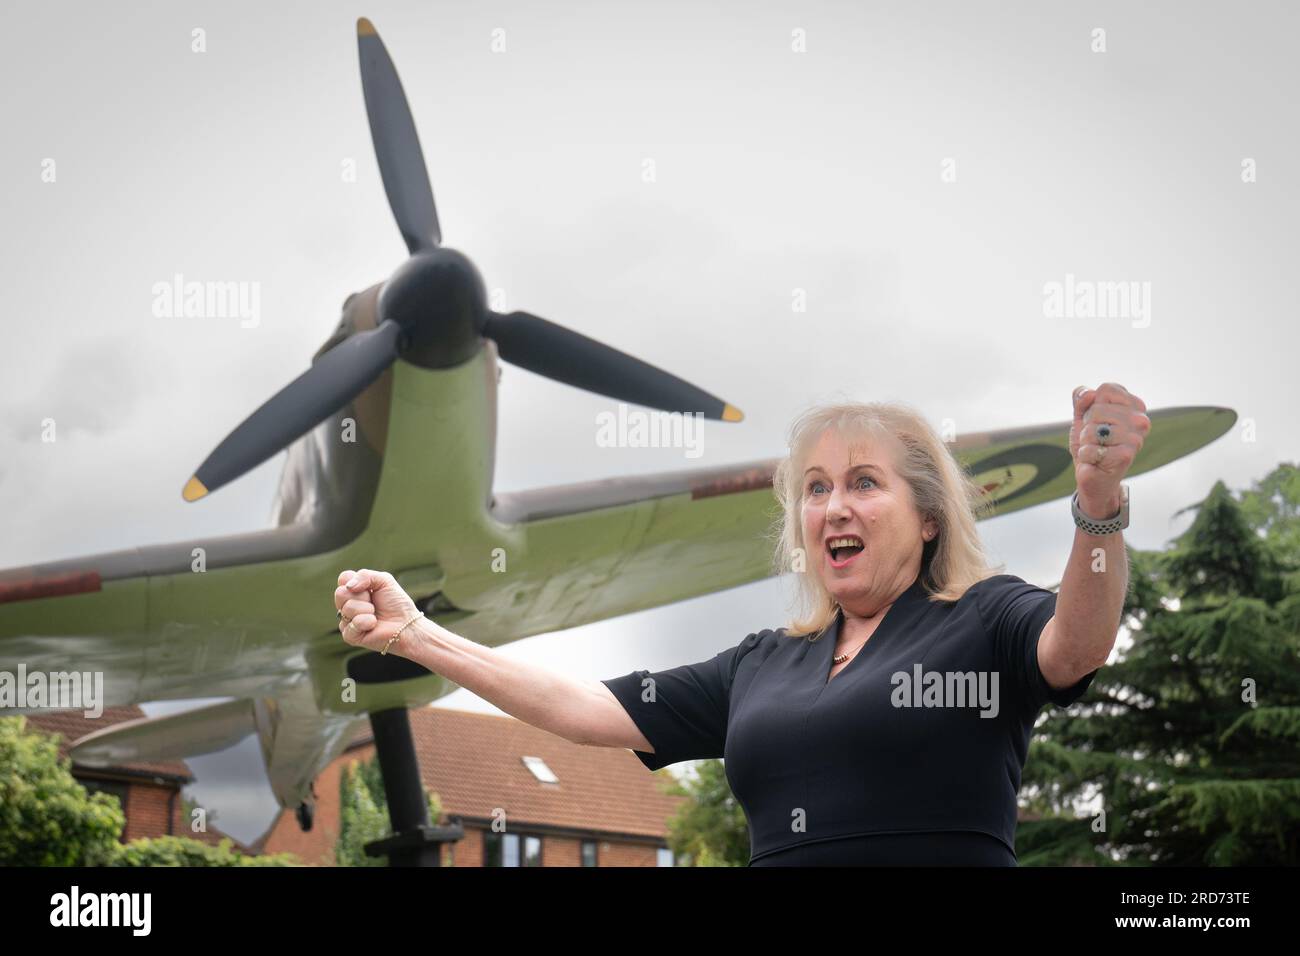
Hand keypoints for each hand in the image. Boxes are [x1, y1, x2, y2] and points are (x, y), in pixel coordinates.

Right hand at [333, 568, 421, 656]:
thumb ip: (364, 575)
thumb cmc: (396, 603)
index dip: (355, 581)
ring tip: (376, 614)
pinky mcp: (350, 635)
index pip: (343, 579)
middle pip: (340, 593)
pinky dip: (365, 622)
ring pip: (346, 608)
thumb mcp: (384, 580)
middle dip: (362, 596)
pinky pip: (349, 625)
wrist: (406, 624)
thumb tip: (348, 586)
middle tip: (374, 602)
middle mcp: (348, 604)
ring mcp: (348, 620)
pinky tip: (373, 624)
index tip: (370, 587)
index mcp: (355, 590)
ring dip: (366, 609)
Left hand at [1069, 382, 1149, 515]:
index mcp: (1134, 406)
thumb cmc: (1092, 443)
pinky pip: (1090, 448)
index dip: (1092, 405)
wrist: (1094, 475)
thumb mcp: (1082, 417)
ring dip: (1086, 442)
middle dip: (1087, 426)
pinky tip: (1097, 461)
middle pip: (1097, 409)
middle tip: (1097, 439)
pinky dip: (1086, 456)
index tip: (1098, 420)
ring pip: (1092, 429)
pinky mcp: (1126, 455)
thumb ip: (1082, 400)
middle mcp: (1140, 420)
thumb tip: (1087, 392)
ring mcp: (1135, 438)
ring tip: (1097, 449)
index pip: (1106, 389)